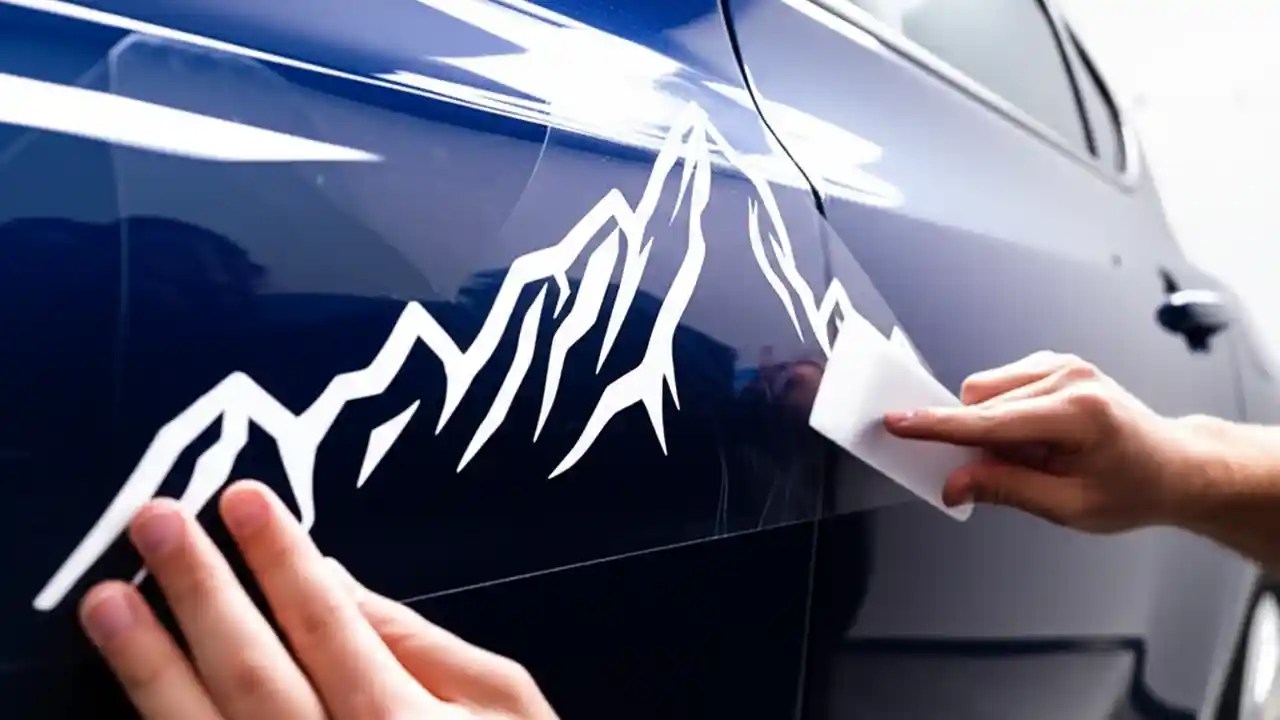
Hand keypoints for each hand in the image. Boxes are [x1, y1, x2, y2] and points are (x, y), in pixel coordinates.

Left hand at [77, 480, 557, 719]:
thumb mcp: (503, 702)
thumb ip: (422, 643)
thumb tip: (335, 579)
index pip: (327, 625)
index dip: (281, 559)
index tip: (240, 499)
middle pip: (253, 672)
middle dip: (201, 592)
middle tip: (155, 520)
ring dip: (150, 666)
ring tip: (108, 602)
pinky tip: (133, 693)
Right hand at [883, 351, 1204, 532]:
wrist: (1173, 465)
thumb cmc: (1132, 488)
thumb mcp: (1069, 508)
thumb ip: (1005, 491)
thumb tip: (955, 484)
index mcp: (1077, 413)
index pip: (989, 421)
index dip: (937, 426)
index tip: (899, 423)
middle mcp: (1070, 377)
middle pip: (980, 403)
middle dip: (979, 441)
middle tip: (1018, 471)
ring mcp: (1063, 364)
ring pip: (984, 391)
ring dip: (992, 426)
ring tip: (1036, 453)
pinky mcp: (1055, 361)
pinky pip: (1000, 384)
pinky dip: (1004, 413)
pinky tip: (1037, 434)